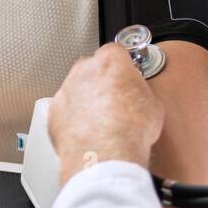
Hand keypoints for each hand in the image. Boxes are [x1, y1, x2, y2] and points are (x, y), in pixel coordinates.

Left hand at [48, 43, 165, 184]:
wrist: (105, 156)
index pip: (115, 52)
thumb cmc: (129, 130)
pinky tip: (88, 133)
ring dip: (86, 101)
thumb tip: (139, 97)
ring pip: (76, 90)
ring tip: (102, 122)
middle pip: (92, 68)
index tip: (127, 76)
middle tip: (115, 100)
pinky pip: (65, 111)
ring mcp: (66, 92)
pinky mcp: (54, 114)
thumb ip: (140, 90)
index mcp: (109, 62)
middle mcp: (84, 72)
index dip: (123, 65)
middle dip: (102, 81)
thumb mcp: (153, 104)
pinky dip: (74, 120)